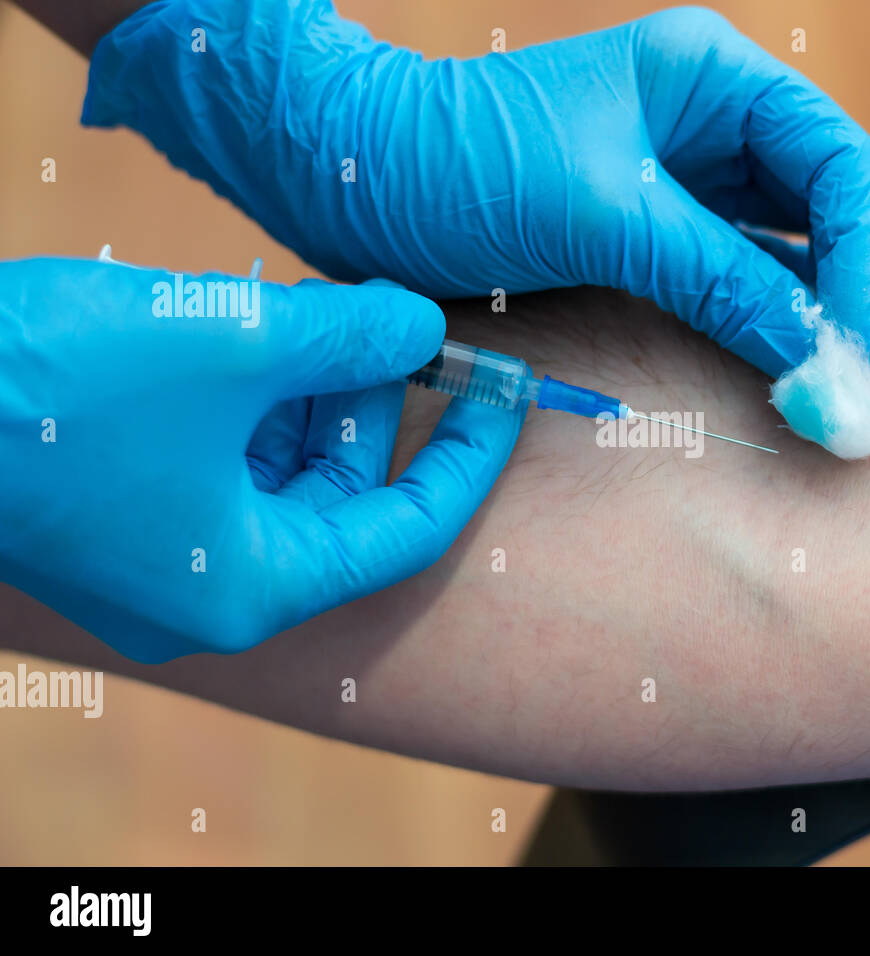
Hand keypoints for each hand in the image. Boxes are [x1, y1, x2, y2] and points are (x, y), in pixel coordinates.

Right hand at [0, 259, 522, 661]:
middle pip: (338, 494)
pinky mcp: (118, 510)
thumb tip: (419, 322)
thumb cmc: (53, 385)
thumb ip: (347, 337)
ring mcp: (157, 555)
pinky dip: (246, 399)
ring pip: (275, 469)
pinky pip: (217, 458)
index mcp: (252, 585)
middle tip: (386, 324)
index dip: (465, 456)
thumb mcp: (231, 344)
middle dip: (366, 403)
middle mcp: (209, 589)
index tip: (502, 392)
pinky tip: (249, 331)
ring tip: (309, 313)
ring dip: (303, 390)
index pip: (405, 530)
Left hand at [82, 2, 869, 375]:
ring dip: (838, 300)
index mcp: (709, 77)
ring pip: (791, 242)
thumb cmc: (460, 167)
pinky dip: (777, 319)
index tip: (868, 342)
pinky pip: (738, 278)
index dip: (865, 252)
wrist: (348, 183)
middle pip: (828, 198)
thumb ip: (722, 285)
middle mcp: (708, 124)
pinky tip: (810, 353)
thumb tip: (826, 369)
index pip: (830, 160)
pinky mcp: (648, 237)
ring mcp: (681, 182)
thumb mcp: (603, 216)